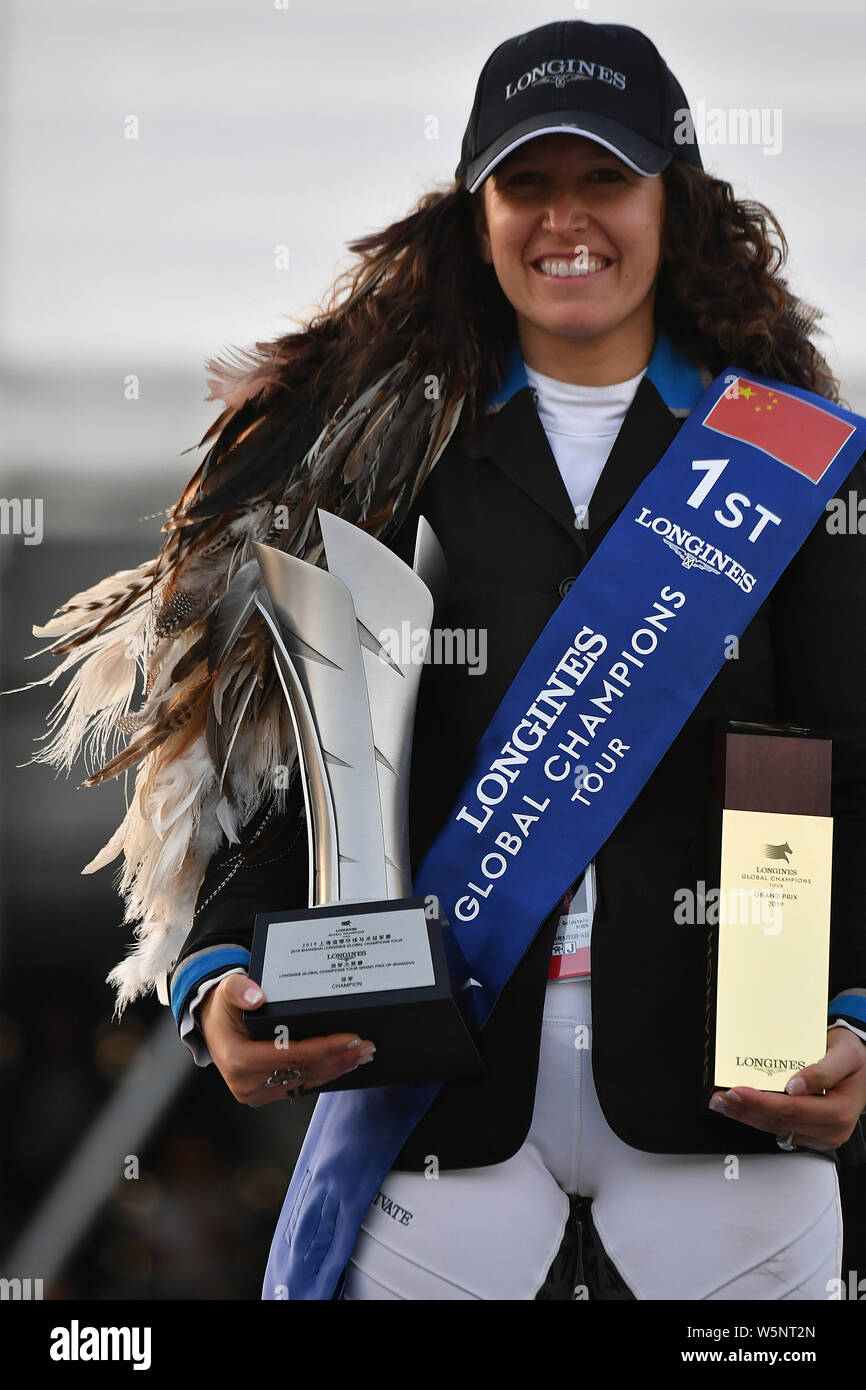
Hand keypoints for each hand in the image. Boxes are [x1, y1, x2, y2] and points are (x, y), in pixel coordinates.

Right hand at [197, 973, 375, 1106]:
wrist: (211, 1025)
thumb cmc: (223, 1007)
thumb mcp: (227, 990)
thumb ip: (239, 989)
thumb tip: (256, 996)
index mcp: (239, 1059)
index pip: (291, 1055)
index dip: (324, 1047)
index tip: (351, 1038)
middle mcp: (247, 1083)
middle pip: (304, 1071)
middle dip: (339, 1059)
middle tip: (367, 1047)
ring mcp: (256, 1093)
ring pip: (306, 1081)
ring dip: (336, 1069)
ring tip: (362, 1055)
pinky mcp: (265, 1094)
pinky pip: (300, 1085)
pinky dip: (323, 1074)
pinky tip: (342, 1064)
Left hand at [709, 1028, 865, 1149]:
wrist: (860, 1061)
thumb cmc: (853, 1056)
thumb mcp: (843, 1055)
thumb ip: (823, 1070)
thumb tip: (796, 1086)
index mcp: (839, 1111)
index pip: (793, 1109)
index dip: (762, 1101)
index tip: (739, 1090)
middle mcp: (831, 1128)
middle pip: (780, 1121)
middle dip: (747, 1109)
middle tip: (721, 1097)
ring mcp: (820, 1134)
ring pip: (776, 1128)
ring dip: (747, 1116)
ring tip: (723, 1103)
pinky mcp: (810, 1133)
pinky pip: (780, 1128)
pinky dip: (757, 1118)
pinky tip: (741, 1109)